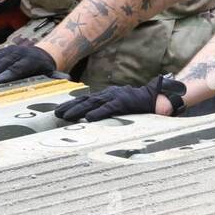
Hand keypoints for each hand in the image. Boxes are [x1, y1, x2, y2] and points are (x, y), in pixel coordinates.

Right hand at [0, 44, 56, 85]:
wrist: (42, 53)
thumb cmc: (46, 69)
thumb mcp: (52, 73)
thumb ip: (56, 77)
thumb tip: (66, 78)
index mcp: (32, 60)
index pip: (19, 67)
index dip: (8, 74)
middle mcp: (20, 53)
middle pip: (5, 63)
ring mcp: (10, 50)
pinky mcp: (2, 51)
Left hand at [54, 74, 186, 122]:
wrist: (159, 98)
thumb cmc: (140, 105)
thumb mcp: (122, 107)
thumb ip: (110, 110)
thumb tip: (94, 119)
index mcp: (108, 95)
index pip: (86, 100)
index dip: (72, 105)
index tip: (59, 111)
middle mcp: (109, 94)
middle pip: (85, 101)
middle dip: (70, 107)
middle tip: (56, 114)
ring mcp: (117, 97)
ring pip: (93, 104)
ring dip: (78, 111)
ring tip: (65, 117)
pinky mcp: (125, 103)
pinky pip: (109, 108)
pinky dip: (98, 113)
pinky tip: (89, 119)